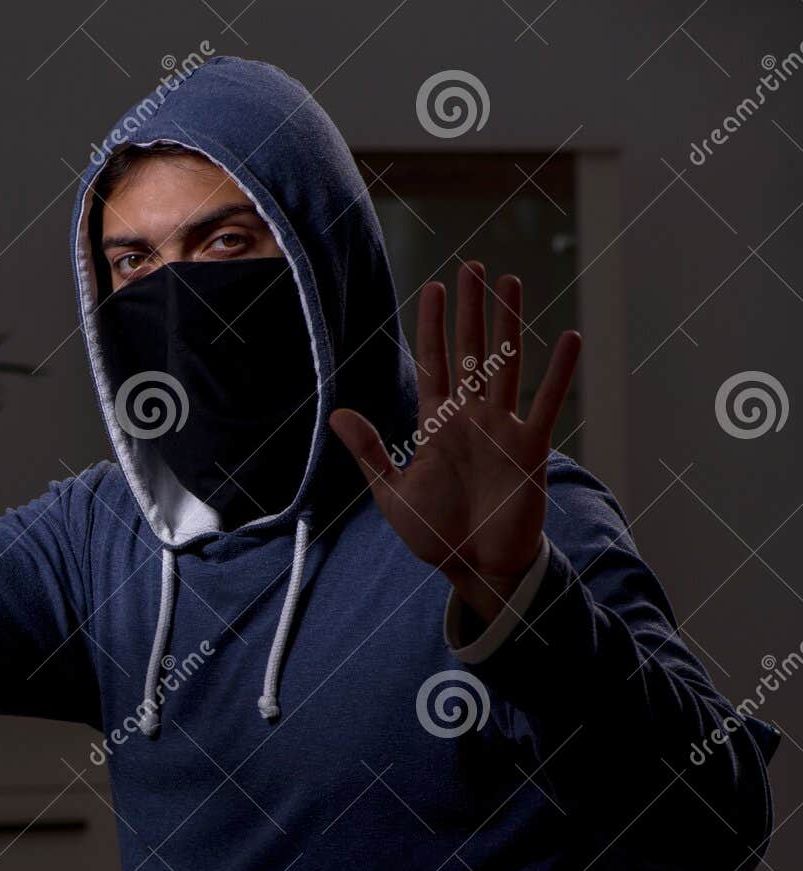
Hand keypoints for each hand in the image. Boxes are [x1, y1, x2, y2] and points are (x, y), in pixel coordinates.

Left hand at [329, 262, 580, 623]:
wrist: (473, 568)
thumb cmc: (435, 534)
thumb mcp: (392, 493)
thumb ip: (371, 452)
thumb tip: (339, 414)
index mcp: (437, 425)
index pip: (434, 363)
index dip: (433, 325)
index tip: (434, 287)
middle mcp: (471, 418)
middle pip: (470, 351)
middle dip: (470, 309)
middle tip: (473, 266)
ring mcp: (503, 429)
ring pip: (506, 365)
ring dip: (509, 324)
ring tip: (511, 282)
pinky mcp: (531, 449)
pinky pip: (547, 405)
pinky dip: (558, 374)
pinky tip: (568, 338)